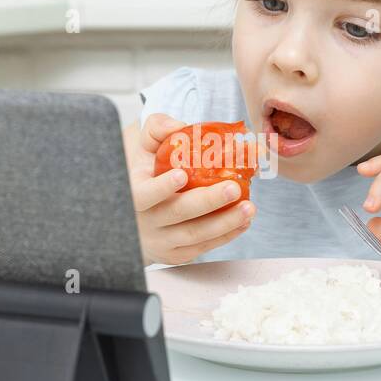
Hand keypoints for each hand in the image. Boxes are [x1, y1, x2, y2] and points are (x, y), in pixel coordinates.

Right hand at [124, 113, 256, 265]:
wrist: (136, 213)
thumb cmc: (144, 171)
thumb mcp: (142, 145)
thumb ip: (157, 128)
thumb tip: (178, 126)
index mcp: (132, 193)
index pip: (143, 194)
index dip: (161, 187)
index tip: (182, 176)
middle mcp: (144, 221)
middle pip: (177, 214)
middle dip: (207, 202)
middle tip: (234, 188)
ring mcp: (160, 241)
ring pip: (194, 234)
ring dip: (224, 222)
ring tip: (249, 207)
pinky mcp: (176, 254)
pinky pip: (203, 246)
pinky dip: (226, 235)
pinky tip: (243, 221)